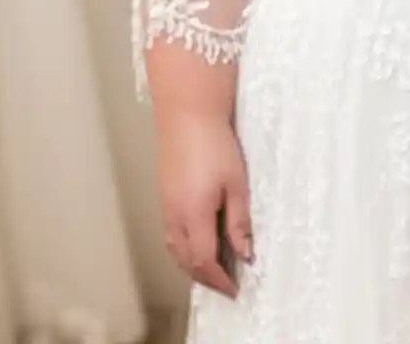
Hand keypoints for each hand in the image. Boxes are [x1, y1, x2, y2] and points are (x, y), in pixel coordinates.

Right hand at [156, 110, 252, 298]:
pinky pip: (171, 237)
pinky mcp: (164, 200)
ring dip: (193, 267)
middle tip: (227, 287)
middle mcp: (174, 217)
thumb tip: (245, 253)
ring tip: (214, 273)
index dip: (219, 280)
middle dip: (206, 279)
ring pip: (175, 251)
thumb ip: (239, 222)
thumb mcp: (236, 186)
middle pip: (186, 261)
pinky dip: (184, 251)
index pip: (204, 261)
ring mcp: (165, 209)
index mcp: (193, 215)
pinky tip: (198, 248)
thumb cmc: (215, 146)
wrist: (187, 118)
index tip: (235, 290)